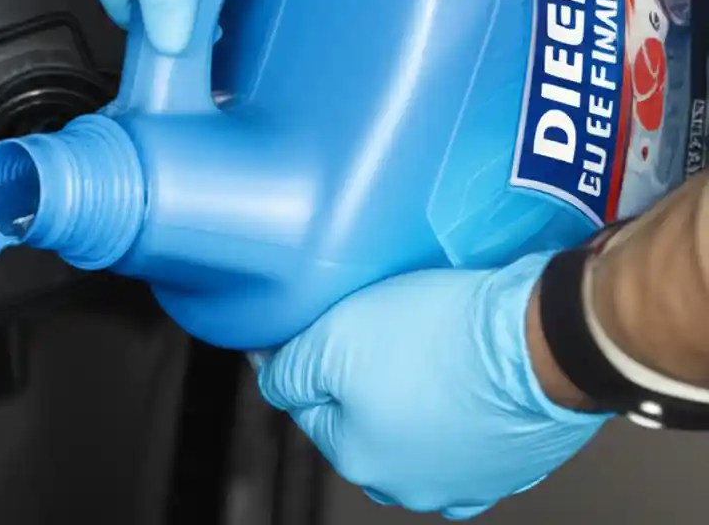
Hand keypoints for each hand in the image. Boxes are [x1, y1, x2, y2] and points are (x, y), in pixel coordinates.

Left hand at [256, 254, 608, 519]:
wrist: (543, 339)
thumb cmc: (445, 338)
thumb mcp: (333, 337)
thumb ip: (289, 369)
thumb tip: (272, 378)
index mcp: (358, 459)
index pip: (308, 406)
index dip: (314, 359)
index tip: (332, 330)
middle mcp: (410, 484)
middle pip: (364, 422)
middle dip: (367, 380)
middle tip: (385, 333)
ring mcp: (466, 480)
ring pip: (417, 430)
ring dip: (416, 395)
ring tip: (431, 348)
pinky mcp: (514, 463)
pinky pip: (472, 434)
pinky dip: (465, 409)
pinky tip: (468, 378)